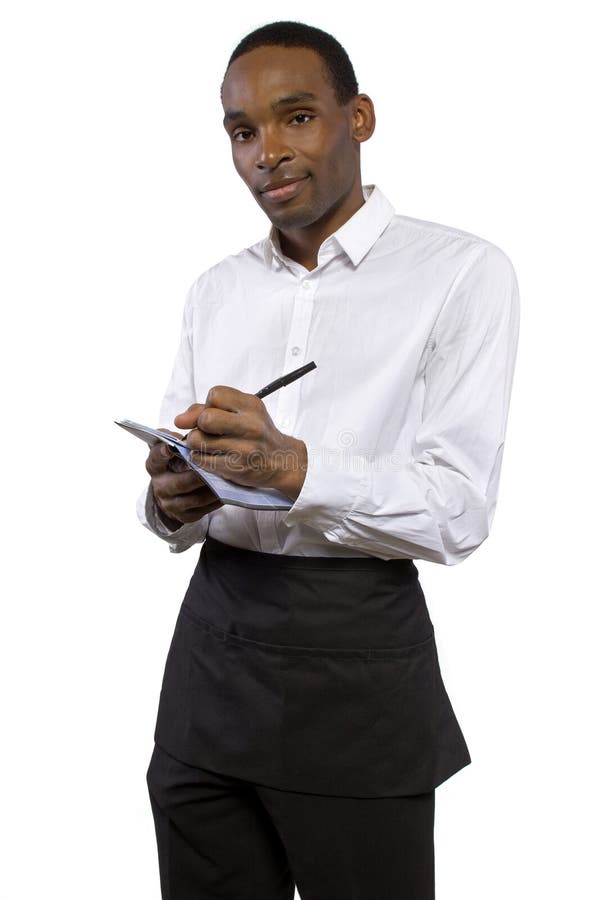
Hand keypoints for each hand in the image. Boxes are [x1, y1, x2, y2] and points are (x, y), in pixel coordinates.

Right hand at [145, 428, 222, 528]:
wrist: (175, 494)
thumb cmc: (179, 463)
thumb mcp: (176, 449)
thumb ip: (183, 435)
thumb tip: (194, 423)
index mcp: (155, 466)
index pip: (155, 459)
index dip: (161, 453)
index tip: (170, 446)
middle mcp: (160, 485)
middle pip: (180, 482)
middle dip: (198, 474)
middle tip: (213, 464)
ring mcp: (172, 503)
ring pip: (196, 497)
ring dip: (212, 487)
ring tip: (227, 477)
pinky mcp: (186, 516)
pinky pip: (205, 508)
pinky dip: (218, 498)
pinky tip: (229, 489)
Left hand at [174, 386, 307, 500]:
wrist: (283, 461)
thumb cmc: (258, 434)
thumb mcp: (243, 413)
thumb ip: (209, 409)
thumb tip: (179, 420)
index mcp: (251, 405)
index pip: (215, 395)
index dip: (208, 405)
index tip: (214, 415)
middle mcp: (250, 425)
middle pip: (206, 418)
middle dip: (199, 426)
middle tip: (207, 432)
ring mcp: (244, 447)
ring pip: (198, 440)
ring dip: (196, 444)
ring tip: (207, 446)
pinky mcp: (236, 467)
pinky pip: (201, 460)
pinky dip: (200, 458)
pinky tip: (211, 458)